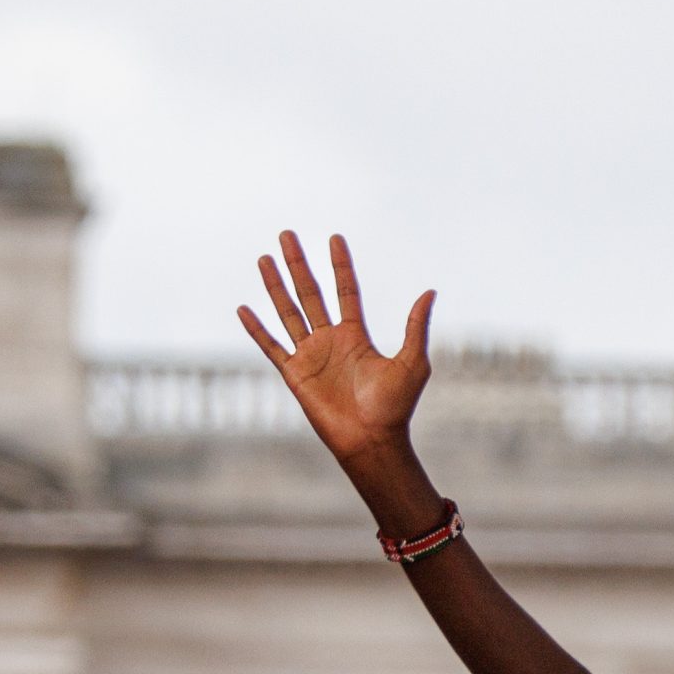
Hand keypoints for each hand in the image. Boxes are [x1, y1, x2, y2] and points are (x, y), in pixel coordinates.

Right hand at [237, 232, 433, 468]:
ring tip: (264, 258)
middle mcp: (331, 341)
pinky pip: (271, 346)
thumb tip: (430, 292)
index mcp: (356, 336)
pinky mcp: (294, 374)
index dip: (340, 266)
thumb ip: (416, 327)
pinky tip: (244, 309)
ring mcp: (310, 356)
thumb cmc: (396, 406)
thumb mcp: (412, 362)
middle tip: (287, 235)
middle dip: (298, 264)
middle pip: (310, 293)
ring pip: (288, 312)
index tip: (335, 239)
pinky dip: (257, 329)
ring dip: (275, 286)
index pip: (346, 291)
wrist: (372, 439)